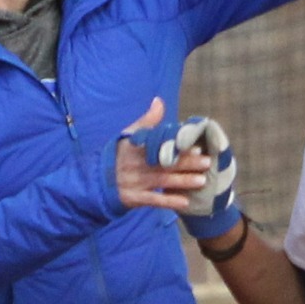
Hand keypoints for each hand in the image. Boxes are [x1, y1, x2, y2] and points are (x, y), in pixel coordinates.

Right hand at [127, 113, 239, 237]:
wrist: (97, 182)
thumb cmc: (119, 155)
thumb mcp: (128, 136)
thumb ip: (147, 121)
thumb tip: (159, 101)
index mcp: (135, 147)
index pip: (158, 145)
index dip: (177, 146)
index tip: (196, 146)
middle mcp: (135, 164)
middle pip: (164, 163)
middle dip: (186, 163)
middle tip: (207, 162)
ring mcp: (134, 182)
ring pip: (161, 181)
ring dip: (182, 181)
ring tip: (202, 180)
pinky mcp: (134, 198)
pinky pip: (153, 200)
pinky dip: (168, 201)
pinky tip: (185, 202)